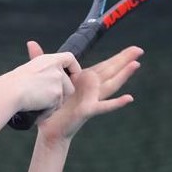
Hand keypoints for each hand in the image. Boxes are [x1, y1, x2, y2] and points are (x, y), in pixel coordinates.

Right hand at [4, 46, 81, 113]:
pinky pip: (54, 108)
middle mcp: (57, 70)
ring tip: (35, 101)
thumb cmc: (13, 82)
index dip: (73, 67)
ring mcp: (58, 83)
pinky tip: (35, 107)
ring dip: (51, 104)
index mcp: (49, 60)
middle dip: (60, 94)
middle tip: (43, 97)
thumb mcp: (28, 67)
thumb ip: (38, 63)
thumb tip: (32, 44)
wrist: (10, 92)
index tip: (71, 75)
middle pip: (69, 85)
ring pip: (62, 99)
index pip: (69, 58)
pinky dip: (46, 112)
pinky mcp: (57, 95)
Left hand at [29, 41, 143, 142]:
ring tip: (136, 65)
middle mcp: (92, 89)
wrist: (49, 129)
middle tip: (139, 49)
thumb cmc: (50, 106)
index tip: (131, 48)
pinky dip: (117, 103)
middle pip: (112, 71)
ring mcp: (92, 99)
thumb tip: (31, 43)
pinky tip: (129, 98)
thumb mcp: (46, 78)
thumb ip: (41, 59)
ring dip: (124, 76)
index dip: (118, 57)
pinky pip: (104, 106)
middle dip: (125, 60)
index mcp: (85, 80)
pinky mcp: (87, 110)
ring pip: (111, 85)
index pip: (105, 65)